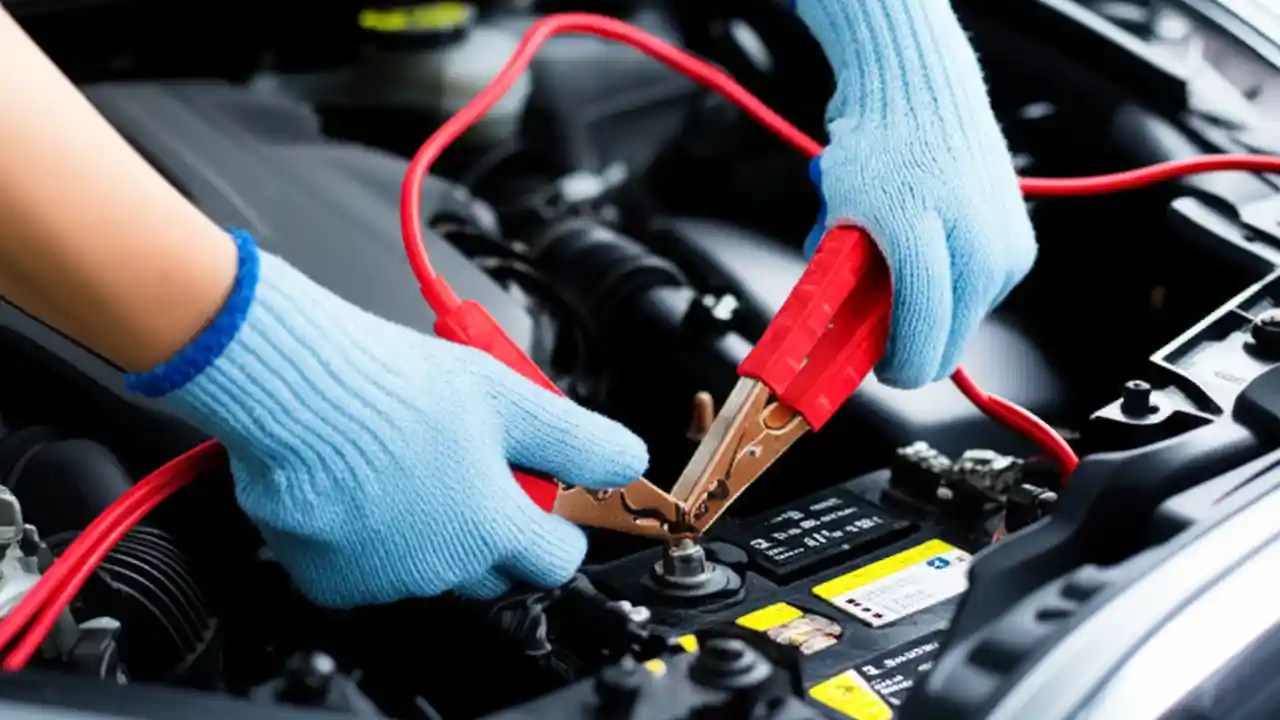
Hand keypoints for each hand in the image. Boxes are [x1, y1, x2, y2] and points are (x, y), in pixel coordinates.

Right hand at [127, 231, 647, 607]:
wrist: (297, 391)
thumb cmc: (395, 387)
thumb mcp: (509, 397)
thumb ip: (577, 439)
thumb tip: (627, 460)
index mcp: (492, 529)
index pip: (556, 559)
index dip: (557, 524)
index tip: (543, 496)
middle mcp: (442, 568)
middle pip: (494, 566)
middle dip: (493, 525)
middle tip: (467, 464)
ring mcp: (384, 579)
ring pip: (430, 567)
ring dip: (431, 529)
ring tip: (408, 462)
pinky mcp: (330, 579)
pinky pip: (369, 570)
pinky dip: (372, 539)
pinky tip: (365, 487)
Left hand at [795, 0, 1036, 387]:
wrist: (922, 94)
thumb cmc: (872, 150)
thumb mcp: (837, 220)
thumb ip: (837, 284)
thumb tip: (831, 341)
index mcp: (920, 232)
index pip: (919, 332)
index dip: (895, 365)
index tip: (879, 370)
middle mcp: (976, 242)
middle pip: (948, 341)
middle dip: (909, 344)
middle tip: (876, 322)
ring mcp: (1006, 247)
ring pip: (962, 321)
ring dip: (929, 312)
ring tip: (900, 262)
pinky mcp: (1021, 248)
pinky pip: (978, 296)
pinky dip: (950, 288)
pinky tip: (928, 249)